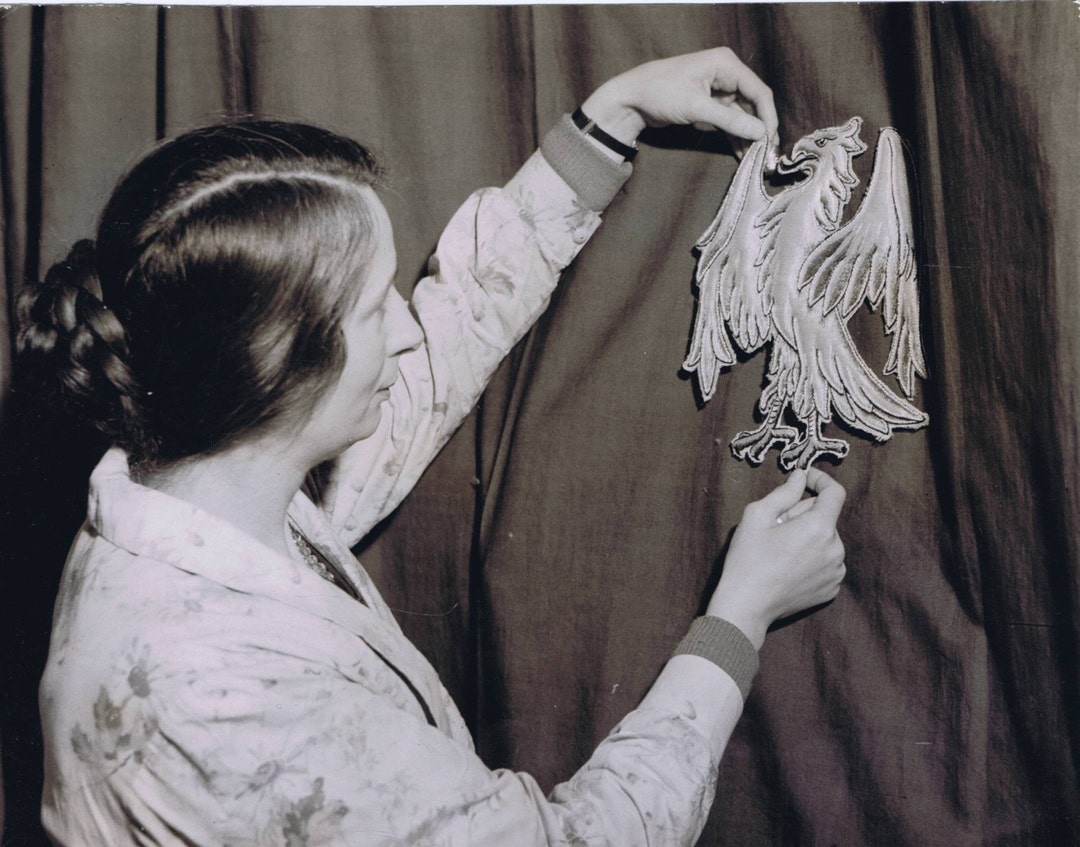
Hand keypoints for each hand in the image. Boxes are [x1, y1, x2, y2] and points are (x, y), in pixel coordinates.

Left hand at [580, 47, 778, 150]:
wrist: (630, 98)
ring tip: (755, 159)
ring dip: (747, 135)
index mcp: (726, 64)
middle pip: (753, 104)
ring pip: (741, 114)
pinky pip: (728, 120)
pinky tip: (740, 154)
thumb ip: (730, 120)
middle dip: (759, 129)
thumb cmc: (661, 93)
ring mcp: (717, 89)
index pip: (759, 91)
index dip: (768, 117)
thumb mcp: (697, 107)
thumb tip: (761, 133)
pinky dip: (734, 136)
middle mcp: (725, 73)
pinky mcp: (708, 103)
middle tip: (766, 155)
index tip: (770, 142)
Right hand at [705, 469, 846, 648]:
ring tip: (781, 550)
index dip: (821, 480)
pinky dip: (812, 558)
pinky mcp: (831, 589)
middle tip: (776, 526)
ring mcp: (836, 572)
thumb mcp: (757, 515)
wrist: (747, 606)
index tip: (806, 480)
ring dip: (809, 537)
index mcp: (819, 527)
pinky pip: (826, 562)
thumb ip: (784, 492)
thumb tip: (801, 476)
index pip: (835, 493)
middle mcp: (835, 549)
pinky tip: (789, 566)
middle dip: (804, 514)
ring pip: (826, 540)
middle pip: (826, 518)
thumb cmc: (748, 559)